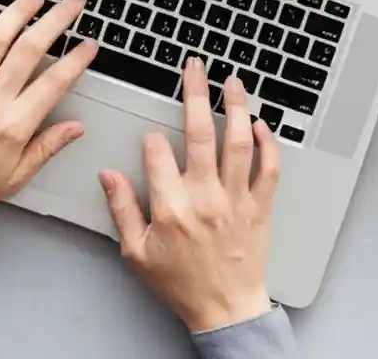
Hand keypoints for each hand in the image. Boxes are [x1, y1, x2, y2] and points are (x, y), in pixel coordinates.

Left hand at [0, 0, 96, 232]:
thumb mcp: (16, 177)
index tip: (89, 45)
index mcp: (13, 126)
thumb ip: (47, 147)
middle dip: (56, 19)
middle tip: (73, 1)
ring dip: (18, 12)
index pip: (54, 82)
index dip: (76, 59)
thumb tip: (75, 128)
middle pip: (30, 49)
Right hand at [98, 58, 281, 331]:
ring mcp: (236, 200)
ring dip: (236, 106)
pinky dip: (268, 142)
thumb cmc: (181, 284)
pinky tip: (261, 123)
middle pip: (200, 132)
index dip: (151, 139)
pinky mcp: (260, 206)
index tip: (151, 137)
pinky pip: (268, 168)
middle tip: (195, 67)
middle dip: (195, 93)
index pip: (157, 151)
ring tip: (233, 82)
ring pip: (238, 142)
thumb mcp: (136, 253)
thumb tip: (108, 175)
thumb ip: (121, 209)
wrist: (225, 309)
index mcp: (171, 208)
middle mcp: (205, 198)